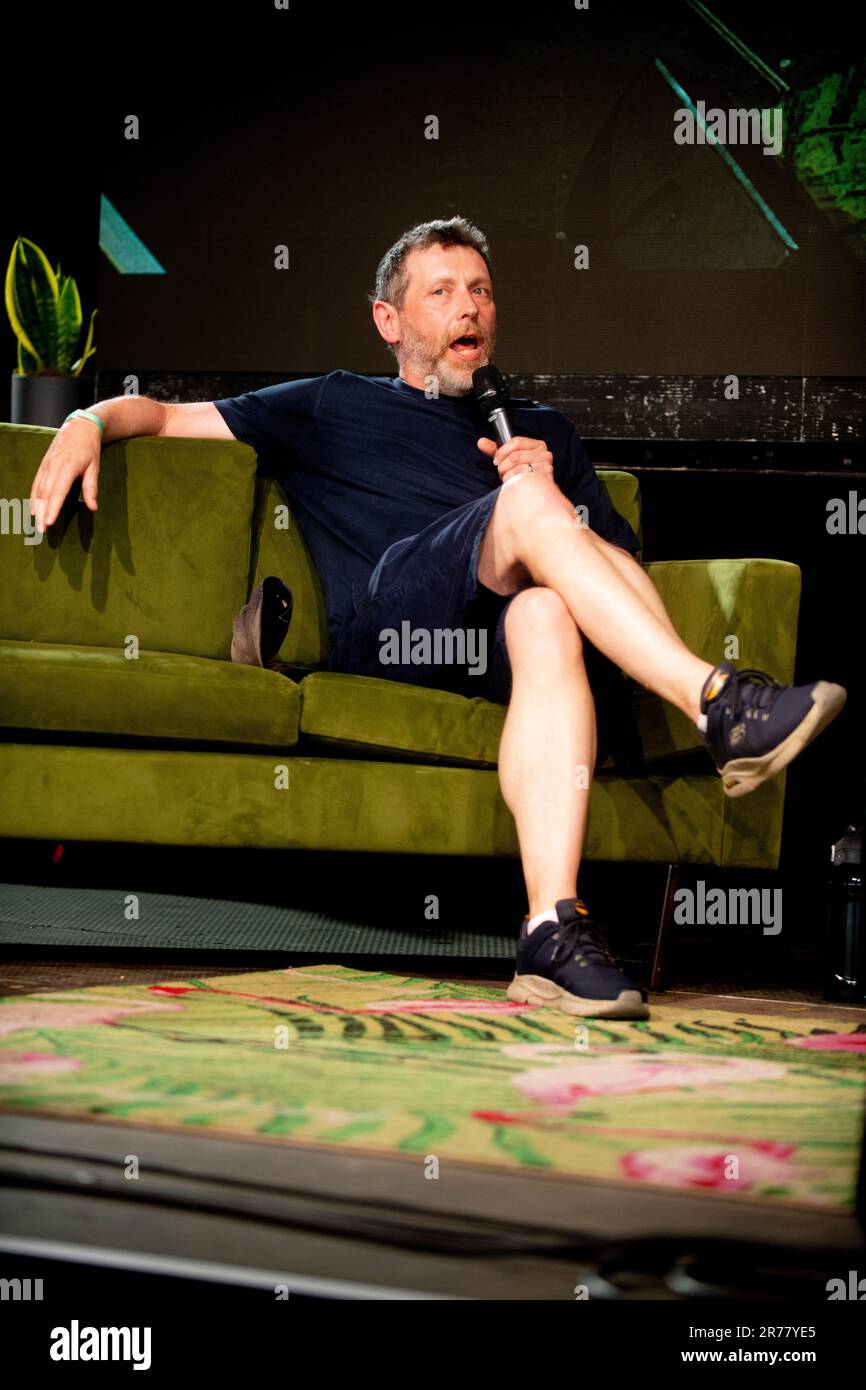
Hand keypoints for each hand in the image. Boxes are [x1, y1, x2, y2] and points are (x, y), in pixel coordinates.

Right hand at [29, 417, 101, 531]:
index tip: (49, 522)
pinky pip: (36, 483)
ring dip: (36, 507)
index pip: (58, 491)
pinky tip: (33, 509)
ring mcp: (46, 465)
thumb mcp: (94, 467)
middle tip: (42, 531)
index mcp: (67, 467)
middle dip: (42, 513)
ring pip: (38, 489)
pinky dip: (33, 497)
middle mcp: (53, 466)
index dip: (53, 507)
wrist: (79, 427)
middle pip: (45, 493)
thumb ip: (91, 488)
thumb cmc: (89, 448)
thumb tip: (93, 508)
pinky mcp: (43, 465)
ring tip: (37, 524)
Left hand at [476, 435, 553, 484]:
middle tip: (503, 473)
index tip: (496, 461)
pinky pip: (523, 479)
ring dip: (508, 476)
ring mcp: (546, 467)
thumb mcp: (509, 458)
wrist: (535, 492)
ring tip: (510, 479)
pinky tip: (515, 484)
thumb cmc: (522, 473)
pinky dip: (514, 482)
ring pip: (518, 468)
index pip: (516, 441)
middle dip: (503, 466)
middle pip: (515, 456)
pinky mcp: (545, 479)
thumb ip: (496, 450)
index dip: (502, 452)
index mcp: (537, 445)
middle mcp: (545, 454)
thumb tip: (481, 442)